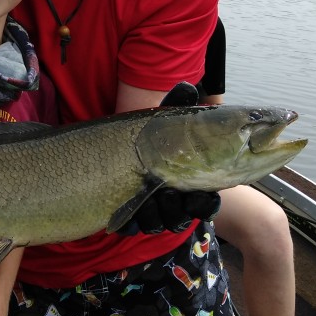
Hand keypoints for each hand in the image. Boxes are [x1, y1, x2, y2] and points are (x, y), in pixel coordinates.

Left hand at [122, 81, 219, 234]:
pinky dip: (133, 221)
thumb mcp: (160, 123)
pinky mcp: (130, 219)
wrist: (110, 157)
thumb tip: (186, 87)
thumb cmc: (147, 139)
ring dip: (156, 214)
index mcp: (188, 183)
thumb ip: (175, 109)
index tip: (200, 197)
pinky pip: (134, 228)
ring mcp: (152, 212)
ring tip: (150, 199)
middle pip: (182, 216)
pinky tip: (129, 214)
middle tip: (170, 194)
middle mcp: (173, 201)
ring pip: (160, 224)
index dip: (204, 203)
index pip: (205, 202)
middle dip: (178, 208)